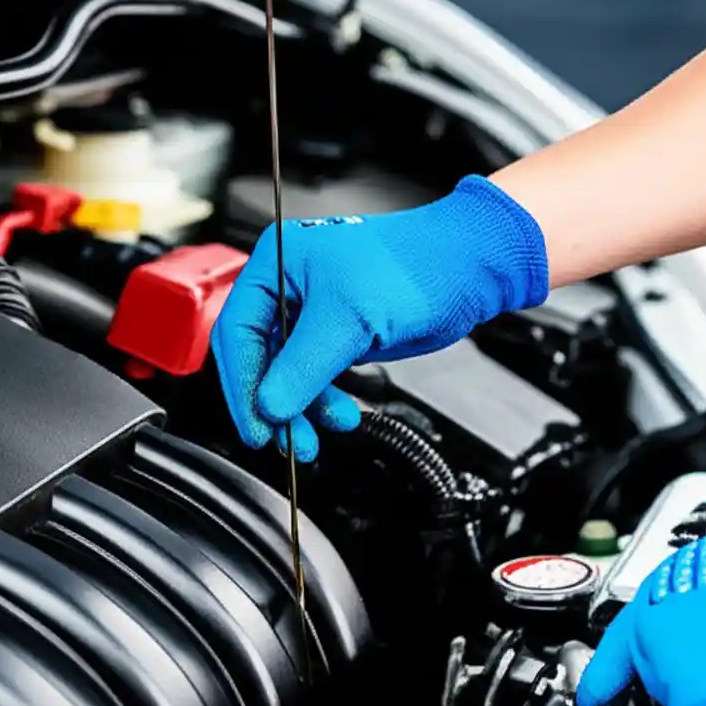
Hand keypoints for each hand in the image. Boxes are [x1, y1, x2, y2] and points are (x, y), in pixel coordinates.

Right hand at [210, 175, 548, 460]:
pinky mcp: (336, 334)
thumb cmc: (415, 266)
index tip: (257, 425)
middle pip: (258, 358)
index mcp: (275, 263)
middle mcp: (287, 286)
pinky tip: (340, 414)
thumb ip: (303, 367)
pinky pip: (313, 376)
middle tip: (287, 441)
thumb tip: (269, 407)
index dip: (243, 385)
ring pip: (286, 373)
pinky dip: (323, 401)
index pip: (237, 333)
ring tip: (323, 432)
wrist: (468, 268)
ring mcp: (311, 311)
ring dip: (303, 409)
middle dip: (275, 403)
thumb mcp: (349, 319)